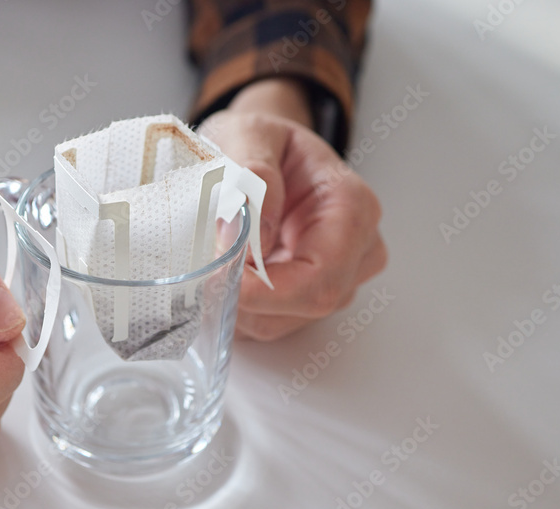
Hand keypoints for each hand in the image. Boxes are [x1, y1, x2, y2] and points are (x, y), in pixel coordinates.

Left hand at [200, 79, 386, 340]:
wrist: (262, 148)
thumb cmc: (260, 140)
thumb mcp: (249, 134)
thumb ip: (252, 173)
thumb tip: (250, 230)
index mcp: (352, 207)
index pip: (321, 276)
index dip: (266, 290)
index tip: (216, 275)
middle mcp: (356, 251)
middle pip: (303, 305)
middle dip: (245, 296)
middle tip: (203, 264)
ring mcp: (336, 280)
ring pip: (279, 322)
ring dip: (235, 303)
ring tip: (212, 258)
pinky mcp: (305, 299)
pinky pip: (266, 323)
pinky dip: (235, 307)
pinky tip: (222, 272)